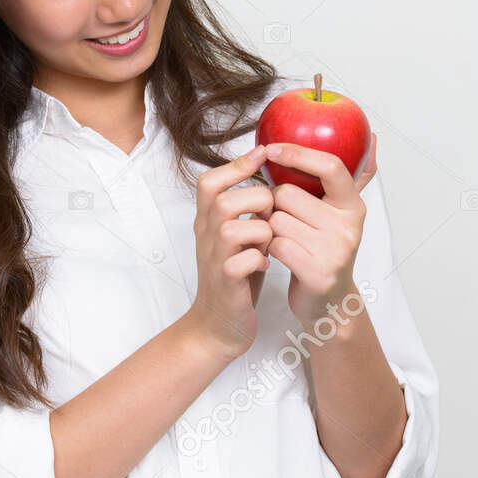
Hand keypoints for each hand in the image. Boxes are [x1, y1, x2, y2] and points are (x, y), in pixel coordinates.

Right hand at [185, 145, 275, 357]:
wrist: (219, 322)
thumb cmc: (234, 275)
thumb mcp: (236, 236)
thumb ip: (245, 211)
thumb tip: (269, 179)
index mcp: (208, 220)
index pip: (209, 181)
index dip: (237, 165)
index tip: (263, 154)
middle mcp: (206, 235)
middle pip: (224, 199)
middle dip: (257, 201)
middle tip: (271, 216)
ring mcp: (214, 258)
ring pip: (233, 226)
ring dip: (261, 230)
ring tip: (268, 240)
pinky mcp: (225, 281)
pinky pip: (244, 260)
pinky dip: (260, 259)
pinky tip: (265, 264)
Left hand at [261, 131, 375, 326]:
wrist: (328, 302)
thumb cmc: (325, 249)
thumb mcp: (342, 212)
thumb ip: (355, 176)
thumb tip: (372, 137)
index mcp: (353, 206)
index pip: (331, 167)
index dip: (299, 154)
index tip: (272, 148)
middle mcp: (349, 226)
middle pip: (287, 194)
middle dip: (274, 205)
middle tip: (282, 220)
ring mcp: (336, 251)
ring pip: (276, 220)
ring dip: (269, 229)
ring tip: (283, 240)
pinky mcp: (318, 273)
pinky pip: (275, 244)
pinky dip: (268, 249)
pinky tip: (278, 256)